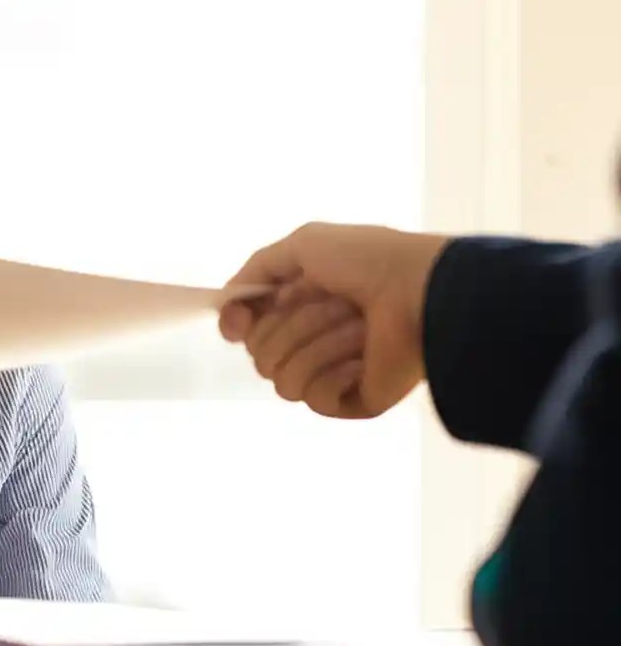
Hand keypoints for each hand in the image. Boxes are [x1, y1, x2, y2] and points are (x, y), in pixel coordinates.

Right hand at [219, 222, 451, 418]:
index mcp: (302, 304)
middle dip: (292, 325)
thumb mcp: (303, 245)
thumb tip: (224, 305)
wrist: (422, 291)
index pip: (248, 328)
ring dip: (316, 344)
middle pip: (258, 355)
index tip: (238, 322)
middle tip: (335, 304)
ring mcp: (332, 372)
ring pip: (281, 379)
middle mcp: (313, 339)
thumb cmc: (370, 260)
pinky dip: (334, 372)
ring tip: (357, 326)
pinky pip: (313, 398)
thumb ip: (256, 270)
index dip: (237, 324)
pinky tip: (362, 358)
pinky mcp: (351, 400)